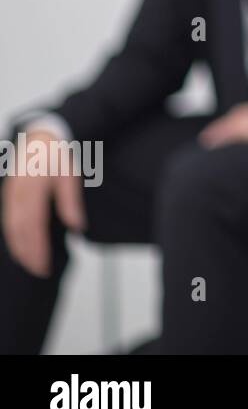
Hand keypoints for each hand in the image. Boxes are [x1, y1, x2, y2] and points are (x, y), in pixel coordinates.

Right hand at [1, 129, 86, 276]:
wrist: (39, 137)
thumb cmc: (57, 157)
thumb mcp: (70, 174)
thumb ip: (71, 201)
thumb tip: (78, 228)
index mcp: (34, 186)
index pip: (34, 223)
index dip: (38, 246)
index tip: (45, 264)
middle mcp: (17, 192)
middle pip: (19, 229)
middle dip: (28, 253)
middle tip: (41, 271)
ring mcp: (9, 195)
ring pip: (10, 227)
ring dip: (19, 248)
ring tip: (32, 265)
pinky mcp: (8, 197)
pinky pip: (7, 221)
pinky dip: (14, 237)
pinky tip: (22, 249)